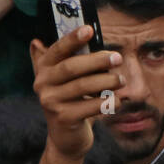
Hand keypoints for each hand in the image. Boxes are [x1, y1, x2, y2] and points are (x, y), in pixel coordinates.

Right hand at [28, 25, 123, 161]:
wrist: (65, 135)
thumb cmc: (72, 98)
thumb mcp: (67, 78)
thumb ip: (70, 56)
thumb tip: (81, 29)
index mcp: (43, 68)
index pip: (57, 49)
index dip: (72, 38)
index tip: (89, 29)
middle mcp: (42, 84)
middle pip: (71, 67)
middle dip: (97, 60)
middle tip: (118, 57)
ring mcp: (50, 102)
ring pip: (82, 86)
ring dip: (106, 81)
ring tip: (121, 80)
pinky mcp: (62, 118)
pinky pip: (88, 107)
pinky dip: (106, 102)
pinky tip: (117, 100)